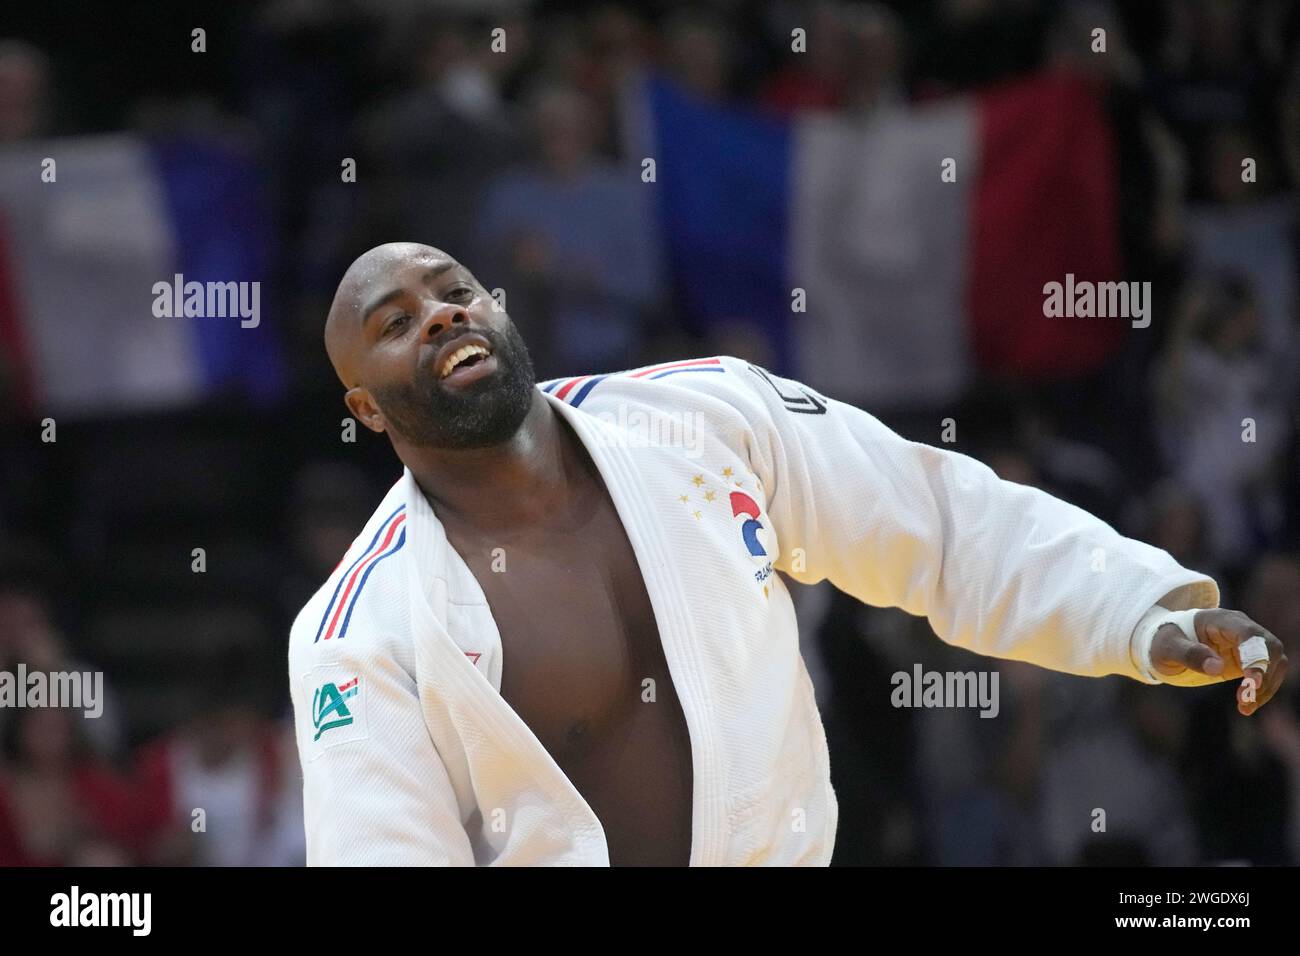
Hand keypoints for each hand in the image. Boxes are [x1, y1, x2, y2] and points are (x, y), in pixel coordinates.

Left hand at [1150, 608, 1288, 715]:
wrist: (1167, 643)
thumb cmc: (1165, 640)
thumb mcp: (1168, 646)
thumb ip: (1190, 654)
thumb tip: (1216, 667)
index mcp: (1221, 619)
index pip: (1250, 634)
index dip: (1256, 657)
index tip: (1252, 682)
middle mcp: (1240, 628)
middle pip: (1270, 648)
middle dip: (1265, 676)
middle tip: (1247, 700)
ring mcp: (1247, 643)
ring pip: (1274, 663)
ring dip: (1266, 687)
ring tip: (1246, 707)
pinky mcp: (1248, 659)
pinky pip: (1266, 674)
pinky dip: (1262, 690)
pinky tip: (1246, 705)